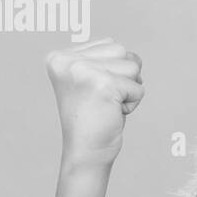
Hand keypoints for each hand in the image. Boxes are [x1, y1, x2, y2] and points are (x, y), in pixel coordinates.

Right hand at [45, 37, 144, 168]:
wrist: (86, 152)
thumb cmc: (93, 117)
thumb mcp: (89, 81)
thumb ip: (102, 60)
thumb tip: (131, 54)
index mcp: (58, 57)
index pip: (110, 44)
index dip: (113, 71)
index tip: (93, 92)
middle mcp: (67, 61)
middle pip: (122, 51)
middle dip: (124, 77)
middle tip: (103, 100)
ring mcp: (84, 71)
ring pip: (133, 66)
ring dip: (129, 90)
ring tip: (107, 106)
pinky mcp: (104, 85)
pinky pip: (138, 88)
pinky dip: (133, 103)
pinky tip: (113, 113)